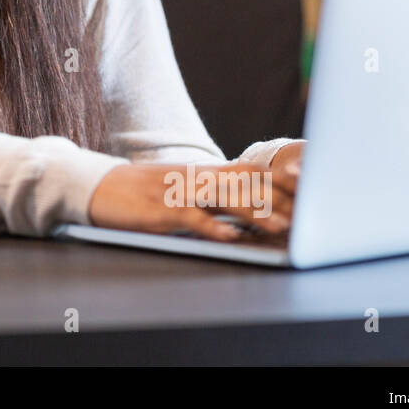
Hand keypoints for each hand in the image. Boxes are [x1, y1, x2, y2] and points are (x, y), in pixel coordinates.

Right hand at [87, 159, 295, 240]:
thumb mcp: (179, 187)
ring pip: (224, 200)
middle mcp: (195, 178)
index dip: (279, 177)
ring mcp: (178, 192)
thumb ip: (211, 194)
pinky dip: (213, 228)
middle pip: (245, 183)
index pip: (249, 171)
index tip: (310, 184)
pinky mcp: (160, 211)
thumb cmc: (141, 191)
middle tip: (311, 206)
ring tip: (282, 227)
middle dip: (278, 195)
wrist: (97, 184)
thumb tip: (245, 208)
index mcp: (203, 174)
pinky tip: (231, 237)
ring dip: (255, 213)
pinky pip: (191, 219)